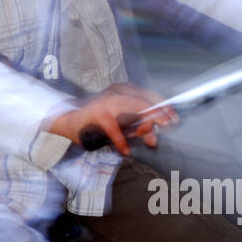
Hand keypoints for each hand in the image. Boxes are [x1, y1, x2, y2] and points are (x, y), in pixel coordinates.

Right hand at [42, 82, 178, 154]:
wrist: (68, 120)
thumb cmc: (96, 121)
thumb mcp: (121, 122)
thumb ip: (137, 126)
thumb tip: (153, 133)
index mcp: (124, 90)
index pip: (149, 96)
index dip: (164, 107)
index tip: (173, 118)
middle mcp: (116, 92)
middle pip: (144, 101)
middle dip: (159, 114)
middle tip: (168, 126)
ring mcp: (106, 102)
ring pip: (133, 109)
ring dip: (144, 125)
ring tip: (151, 139)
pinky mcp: (97, 114)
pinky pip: (115, 128)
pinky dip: (121, 141)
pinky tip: (125, 150)